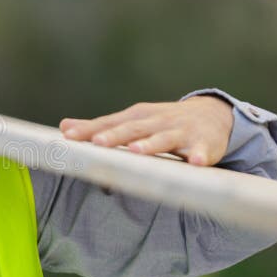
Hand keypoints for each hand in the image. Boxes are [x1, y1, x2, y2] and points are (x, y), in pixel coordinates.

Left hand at [59, 96, 233, 165]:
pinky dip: (198, 155)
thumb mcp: (132, 120)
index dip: (90, 130)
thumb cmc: (162, 122)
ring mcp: (181, 131)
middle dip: (116, 136)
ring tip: (137, 151)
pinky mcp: (204, 143)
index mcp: (137, 116)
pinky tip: (194, 162)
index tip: (68, 136)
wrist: (212, 114)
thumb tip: (64, 127)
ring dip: (151, 144)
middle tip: (98, 143)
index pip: (110, 123)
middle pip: (134, 129)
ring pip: (165, 138)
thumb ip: (101, 126)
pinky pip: (202, 150)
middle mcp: (157, 121)